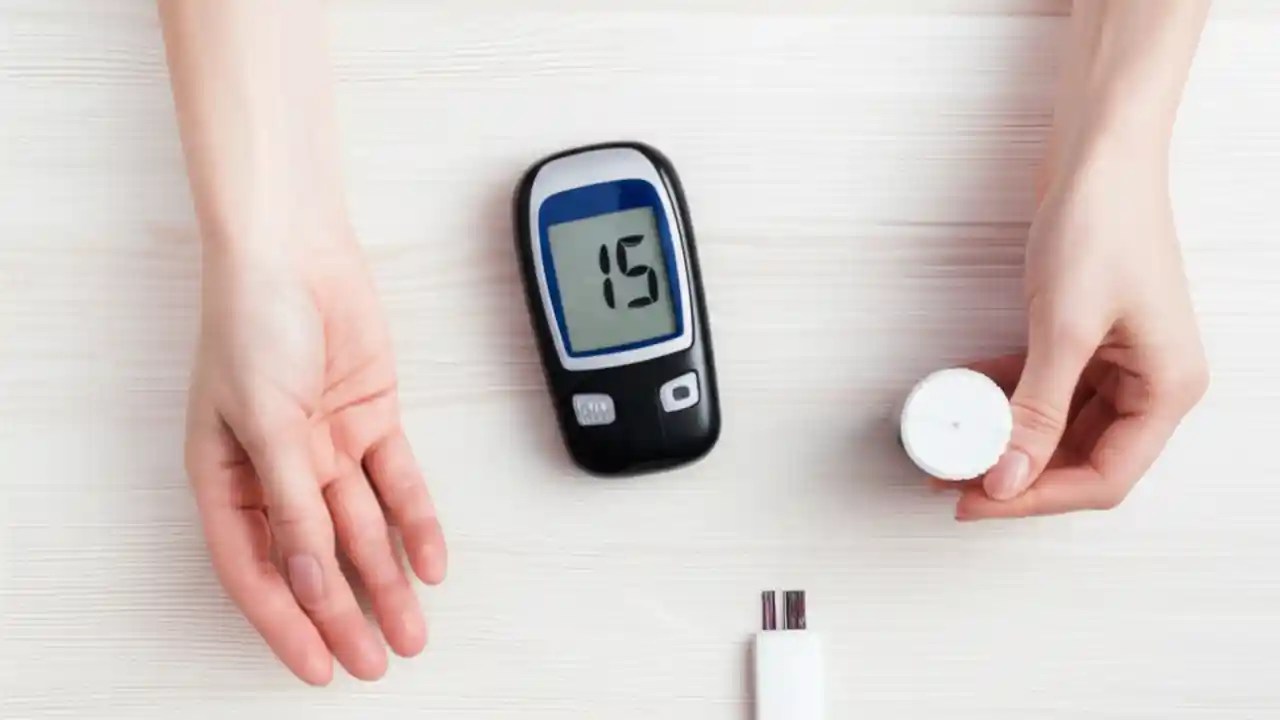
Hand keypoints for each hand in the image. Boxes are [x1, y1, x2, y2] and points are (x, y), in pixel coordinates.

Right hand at [184, 230, 446, 683]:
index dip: (288, 623)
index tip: (319, 666)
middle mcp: (278, 470)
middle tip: (376, 661)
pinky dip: (415, 523)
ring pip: (362, 530)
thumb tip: (309, 579)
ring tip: (413, 630)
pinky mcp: (370, 421)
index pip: (259, 569)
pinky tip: (430, 563)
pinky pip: (397, 484)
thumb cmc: (253, 321)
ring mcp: (327, 447)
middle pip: (316, 559)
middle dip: (346, 613)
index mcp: (226, 477)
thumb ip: (292, 504)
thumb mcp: (266, 423)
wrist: (296, 250)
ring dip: (387, 579)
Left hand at [952, 138, 1207, 519]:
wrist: (1099, 151)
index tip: (975, 500)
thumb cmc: (1102, 226)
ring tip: (945, 444)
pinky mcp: (1087, 337)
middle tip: (950, 478)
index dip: (1036, 497)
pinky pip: (1045, 386)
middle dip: (1013, 471)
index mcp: (1167, 389)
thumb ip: (1036, 412)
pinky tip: (962, 395)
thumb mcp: (1064, 329)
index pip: (1103, 477)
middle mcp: (1150, 382)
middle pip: (1078, 457)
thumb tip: (1006, 479)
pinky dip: (1005, 395)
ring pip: (1056, 424)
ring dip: (1004, 436)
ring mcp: (1118, 360)